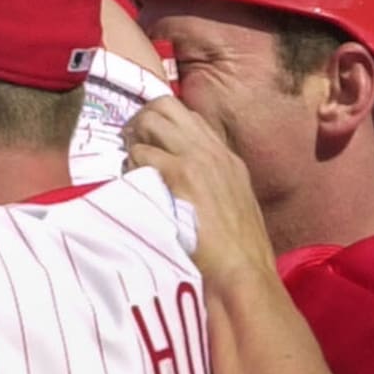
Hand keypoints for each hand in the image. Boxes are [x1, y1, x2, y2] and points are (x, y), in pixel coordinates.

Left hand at [123, 97, 275, 281]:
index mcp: (226, 156)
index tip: (146, 140)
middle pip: (167, 106)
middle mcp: (213, 150)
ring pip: (152, 121)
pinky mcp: (181, 174)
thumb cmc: (236, 248)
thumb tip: (177, 174)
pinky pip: (142, 153)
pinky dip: (131, 163)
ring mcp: (198, 158)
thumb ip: (208, 181)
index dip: (161, 121)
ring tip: (129, 163)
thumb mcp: (230, 202)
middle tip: (130, 144)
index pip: (189, 116)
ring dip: (134, 140)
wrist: (244, 267)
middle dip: (141, 119)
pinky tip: (132, 182)